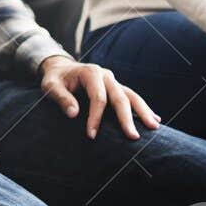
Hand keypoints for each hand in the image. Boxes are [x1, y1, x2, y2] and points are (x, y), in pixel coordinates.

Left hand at [38, 56, 160, 139]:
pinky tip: (155, 119)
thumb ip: (60, 97)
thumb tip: (74, 114)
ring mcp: (113, 81)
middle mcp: (106, 75)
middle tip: (133, 136)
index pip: (98, 97)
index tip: (91, 135)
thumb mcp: (50, 85)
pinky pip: (132, 98)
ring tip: (154, 127)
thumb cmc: (55, 78)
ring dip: (143, 112)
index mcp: (90, 73)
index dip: (96, 117)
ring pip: (132, 96)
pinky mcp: (117, 88)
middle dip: (127, 118)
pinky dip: (143, 108)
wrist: (61, 68)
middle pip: (120, 97)